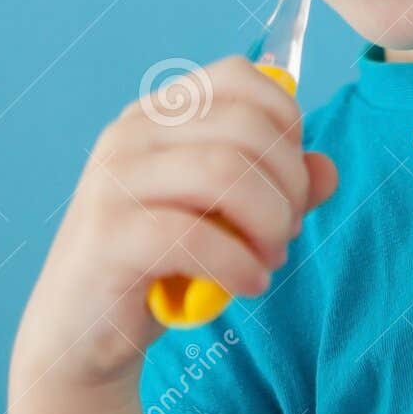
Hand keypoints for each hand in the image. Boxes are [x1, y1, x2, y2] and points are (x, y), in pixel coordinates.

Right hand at [7, 56, 336, 413]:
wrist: (83, 336)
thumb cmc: (159, 267)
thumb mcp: (226, 219)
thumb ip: (277, 189)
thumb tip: (328, 169)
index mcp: (158, 112)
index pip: (240, 77)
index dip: (287, 125)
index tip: (290, 181)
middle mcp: (131, 133)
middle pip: (246, 128)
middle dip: (289, 185)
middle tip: (285, 234)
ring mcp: (113, 180)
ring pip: (225, 172)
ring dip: (270, 222)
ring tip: (269, 258)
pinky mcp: (107, 235)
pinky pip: (194, 235)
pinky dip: (240, 263)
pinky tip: (249, 284)